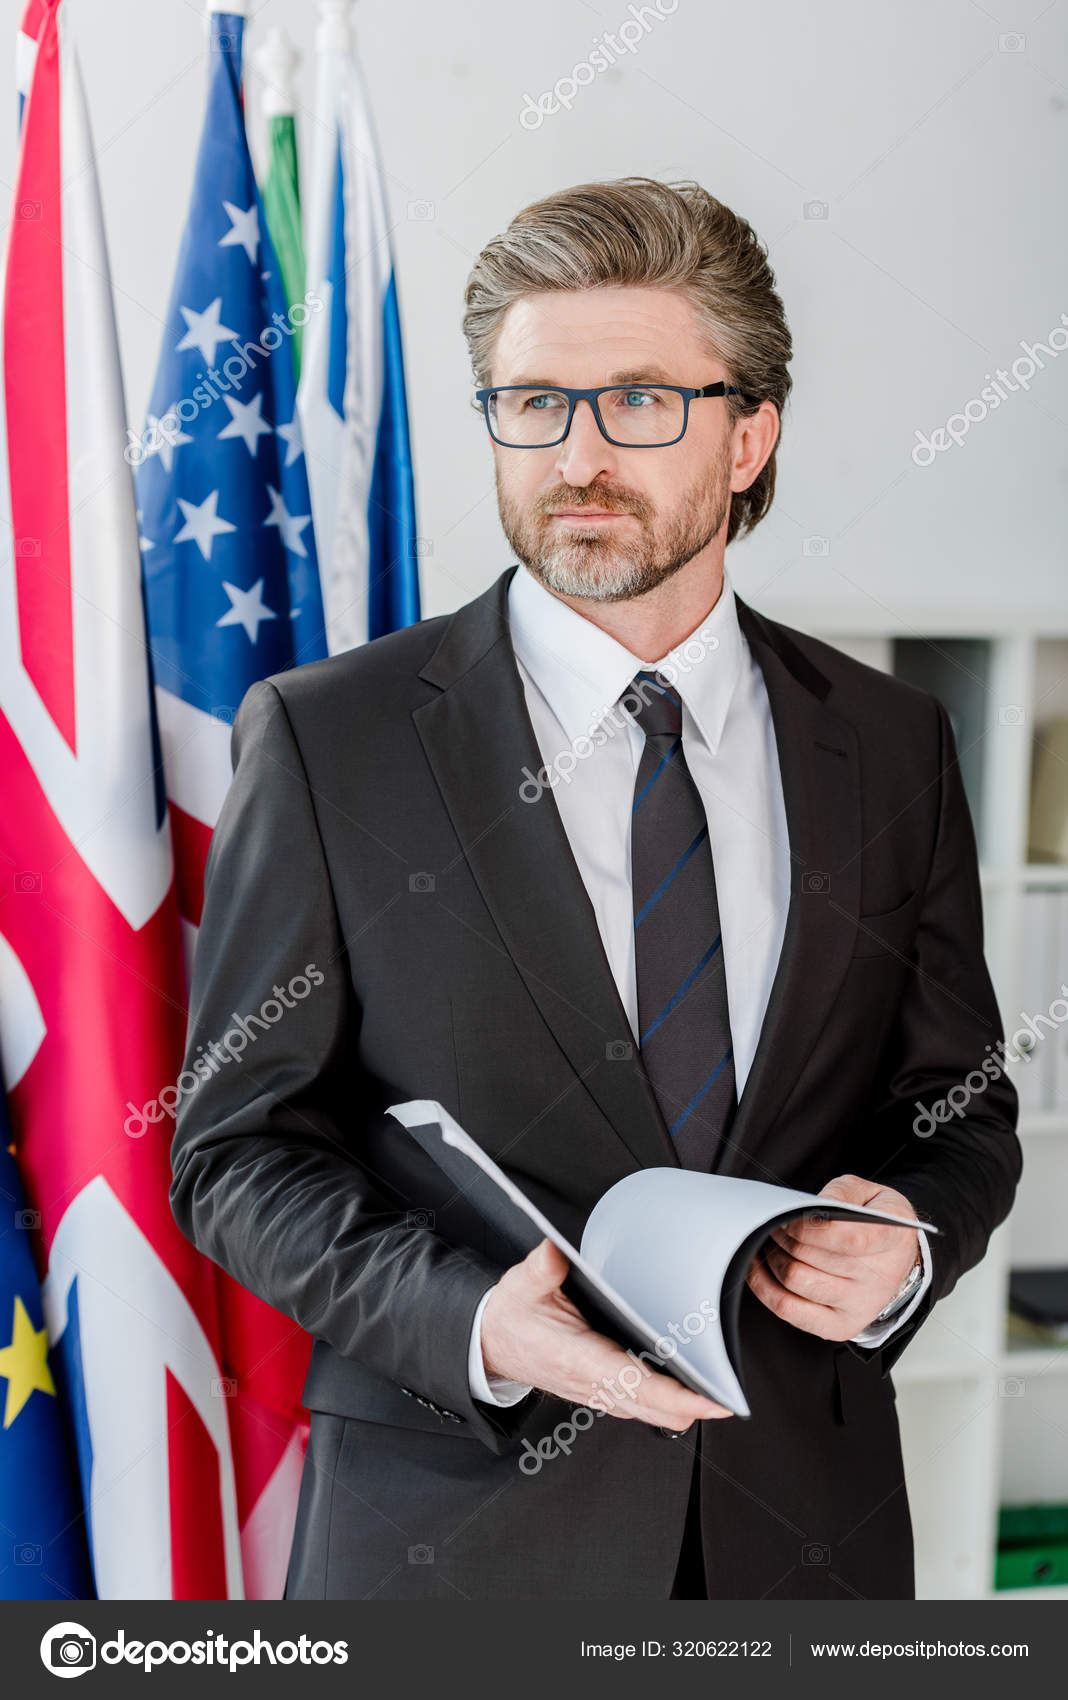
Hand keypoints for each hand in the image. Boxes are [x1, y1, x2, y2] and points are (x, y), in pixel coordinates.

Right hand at [481, 1237, 733, 1429]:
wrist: (490, 1345)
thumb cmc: (511, 1317)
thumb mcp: (522, 1285)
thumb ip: (542, 1269)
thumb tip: (556, 1251)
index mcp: (579, 1360)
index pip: (639, 1387)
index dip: (681, 1398)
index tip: (714, 1399)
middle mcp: (593, 1384)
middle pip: (658, 1411)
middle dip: (694, 1406)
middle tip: (728, 1390)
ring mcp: (599, 1394)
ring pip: (653, 1414)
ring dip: (682, 1405)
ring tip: (713, 1386)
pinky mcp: (601, 1393)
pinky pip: (642, 1407)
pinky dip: (666, 1401)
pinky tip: (683, 1381)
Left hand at [744, 1173, 919, 1340]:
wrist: (899, 1262)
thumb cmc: (877, 1224)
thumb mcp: (870, 1194)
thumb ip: (842, 1194)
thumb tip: (812, 1208)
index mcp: (891, 1240)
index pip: (849, 1238)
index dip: (809, 1226)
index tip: (791, 1215)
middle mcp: (878, 1279)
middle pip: (808, 1255)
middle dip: (782, 1233)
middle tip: (776, 1221)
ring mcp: (858, 1306)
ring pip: (794, 1279)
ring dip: (772, 1255)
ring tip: (772, 1240)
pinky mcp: (839, 1327)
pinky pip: (788, 1308)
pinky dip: (764, 1286)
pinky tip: (760, 1266)